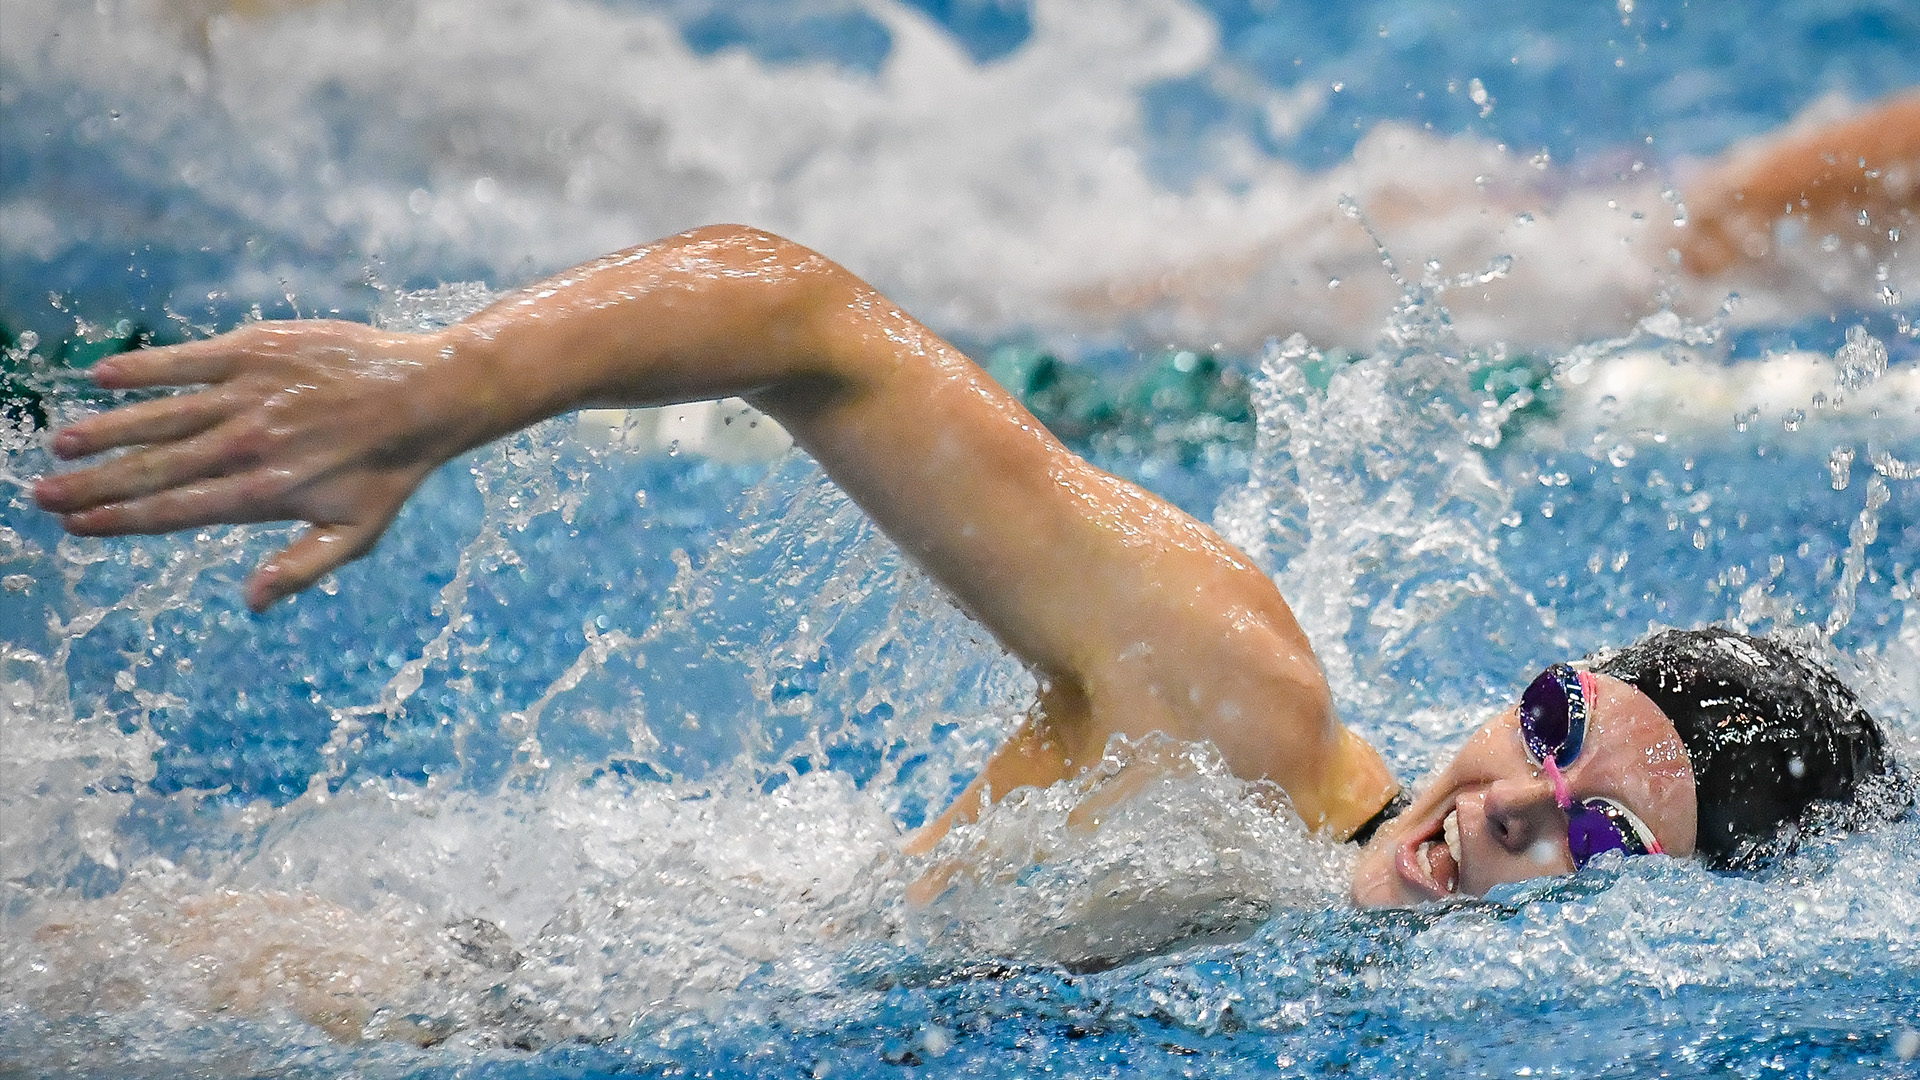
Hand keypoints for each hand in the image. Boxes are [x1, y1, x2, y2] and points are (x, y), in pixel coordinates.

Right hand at [33, 320, 466, 610]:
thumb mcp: (357, 534)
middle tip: (42, 495)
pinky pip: (188, 360)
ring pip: (162, 415)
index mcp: (264, 491)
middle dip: (95, 484)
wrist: (427, 394)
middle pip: (155, 467)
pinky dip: (146, 369)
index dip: (122, 520)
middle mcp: (248, 443)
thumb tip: (251, 603)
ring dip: (108, 429)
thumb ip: (301, 568)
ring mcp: (250, 393)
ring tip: (64, 444)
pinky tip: (103, 377)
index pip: (176, 510)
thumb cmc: (388, 470)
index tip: (77, 527)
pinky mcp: (257, 349)